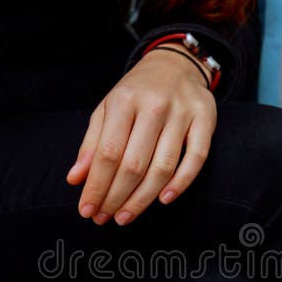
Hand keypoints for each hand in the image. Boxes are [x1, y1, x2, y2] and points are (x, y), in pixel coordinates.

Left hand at [67, 42, 216, 225]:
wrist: (176, 64)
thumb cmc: (136, 93)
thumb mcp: (107, 110)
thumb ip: (91, 144)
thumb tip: (75, 179)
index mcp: (124, 100)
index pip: (108, 152)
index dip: (96, 186)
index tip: (87, 209)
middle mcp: (154, 105)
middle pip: (134, 164)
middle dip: (116, 197)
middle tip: (105, 218)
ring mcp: (183, 113)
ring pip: (163, 167)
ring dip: (143, 199)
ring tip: (126, 216)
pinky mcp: (206, 120)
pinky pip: (195, 159)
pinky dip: (181, 183)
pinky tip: (163, 200)